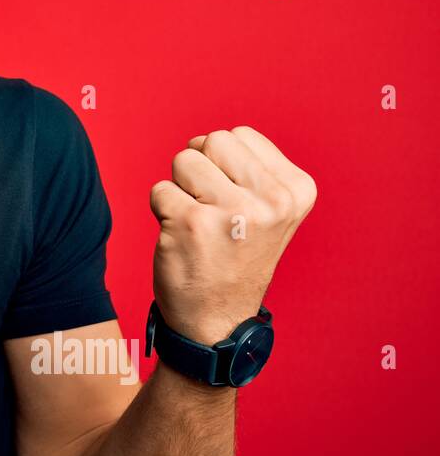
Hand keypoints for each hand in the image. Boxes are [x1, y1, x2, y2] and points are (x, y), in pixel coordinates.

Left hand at [150, 126, 316, 342]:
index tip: (233, 201)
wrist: (217, 319)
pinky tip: (182, 238)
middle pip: (212, 141)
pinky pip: (160, 189)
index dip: (223, 163)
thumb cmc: (236, 256)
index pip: (240, 135)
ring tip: (198, 223)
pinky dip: (162, 210)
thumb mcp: (268, 211)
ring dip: (181, 188)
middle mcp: (272, 201)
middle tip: (210, 210)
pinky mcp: (192, 223)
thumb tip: (206, 141)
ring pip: (184, 159)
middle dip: (200, 168)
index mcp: (296, 191)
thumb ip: (250, 169)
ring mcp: (232, 212)